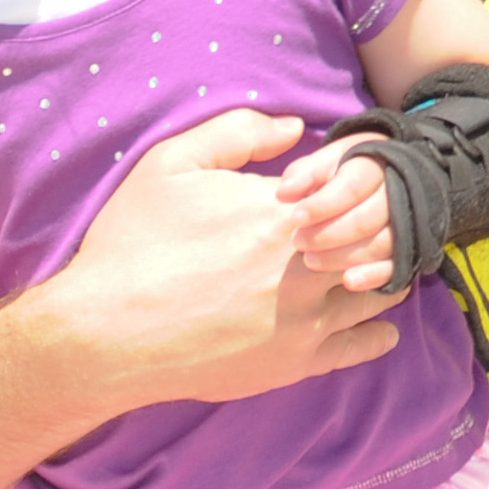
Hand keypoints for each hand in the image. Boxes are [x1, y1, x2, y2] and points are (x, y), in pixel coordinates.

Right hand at [31, 109, 406, 411]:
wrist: (104, 333)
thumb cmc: (132, 244)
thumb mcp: (171, 164)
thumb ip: (237, 131)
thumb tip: (293, 126)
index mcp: (287, 211)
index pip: (364, 181)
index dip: (365, 175)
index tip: (355, 180)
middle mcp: (310, 264)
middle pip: (384, 236)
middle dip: (383, 224)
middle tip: (374, 222)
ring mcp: (307, 319)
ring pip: (384, 290)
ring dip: (384, 273)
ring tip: (371, 266)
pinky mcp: (297, 362)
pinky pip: (364, 345)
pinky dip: (379, 331)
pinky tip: (375, 322)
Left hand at [277, 137, 399, 290]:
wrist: (374, 190)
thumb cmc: (339, 176)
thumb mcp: (323, 164)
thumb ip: (304, 171)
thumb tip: (285, 192)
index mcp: (375, 164)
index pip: (353, 185)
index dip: (323, 204)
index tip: (295, 217)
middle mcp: (398, 191)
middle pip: (368, 218)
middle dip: (329, 234)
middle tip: (298, 241)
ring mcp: (407, 222)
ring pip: (382, 244)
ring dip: (343, 257)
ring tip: (310, 260)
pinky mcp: (409, 250)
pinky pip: (397, 267)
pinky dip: (373, 275)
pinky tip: (348, 281)